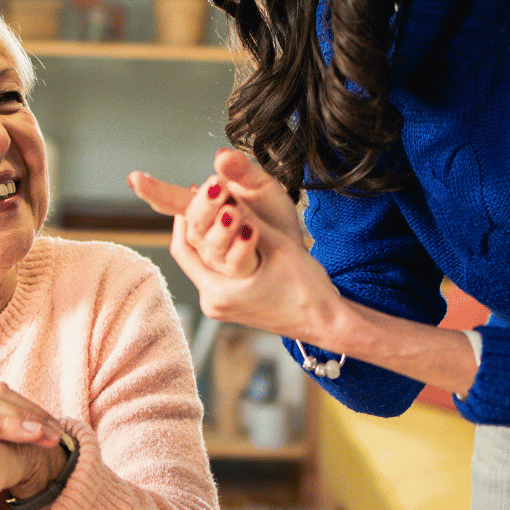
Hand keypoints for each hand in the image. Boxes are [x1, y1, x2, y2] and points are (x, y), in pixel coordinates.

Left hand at [127, 148, 336, 339]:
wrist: (326, 323)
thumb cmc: (306, 290)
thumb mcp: (277, 246)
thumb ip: (247, 218)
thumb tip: (224, 186)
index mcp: (218, 293)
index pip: (183, 249)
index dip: (185, 215)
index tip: (195, 190)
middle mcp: (213, 304)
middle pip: (190, 256)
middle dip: (197, 222)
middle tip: (205, 193)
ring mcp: (222, 307)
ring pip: (203, 262)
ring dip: (210, 234)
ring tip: (220, 207)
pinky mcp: (232, 305)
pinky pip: (216, 272)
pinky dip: (221, 250)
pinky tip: (232, 230)